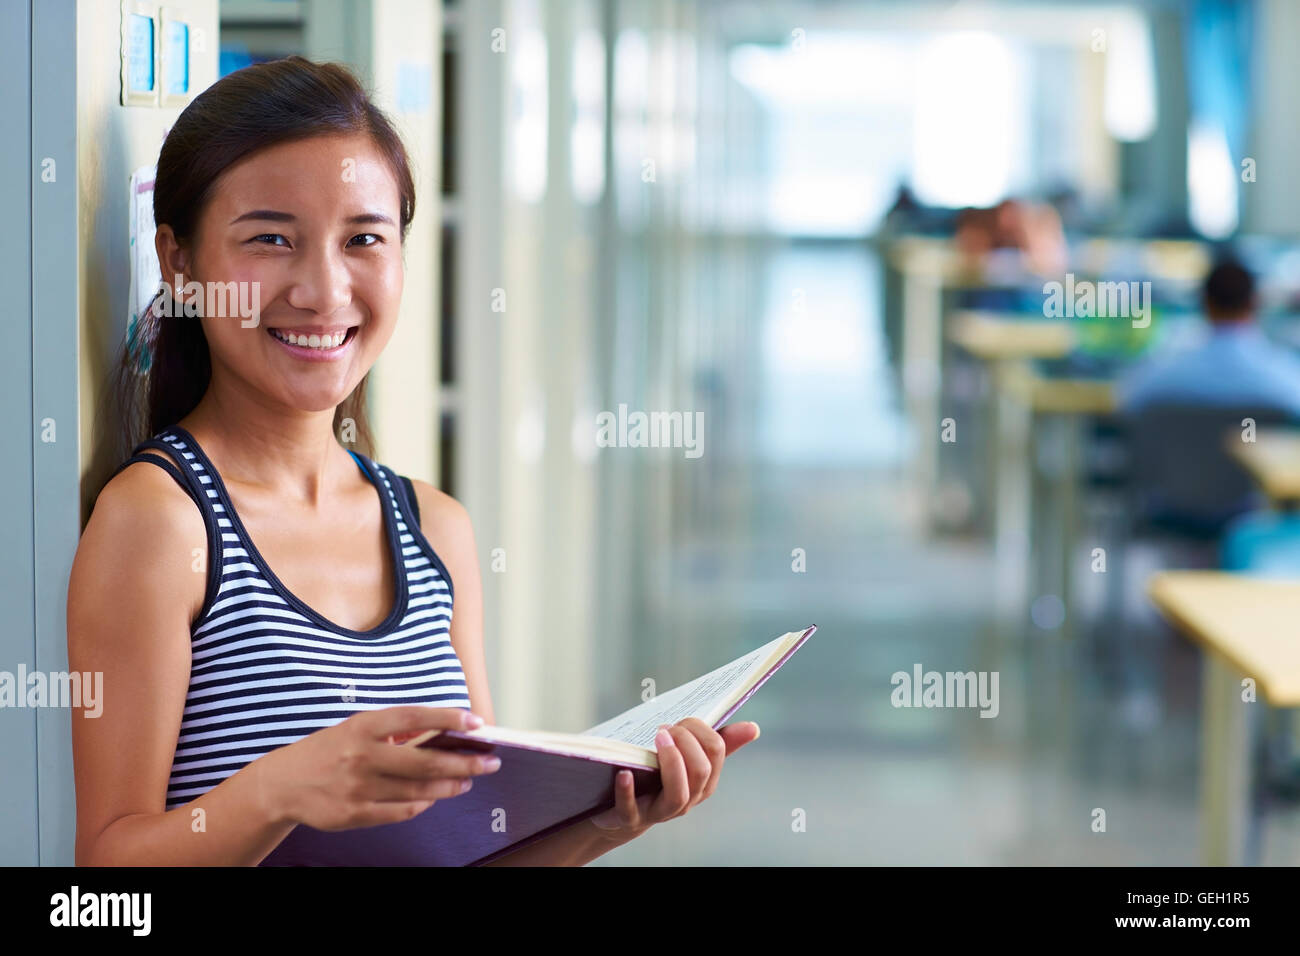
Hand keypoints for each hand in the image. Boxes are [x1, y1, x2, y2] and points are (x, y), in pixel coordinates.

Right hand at [254, 706, 500, 830]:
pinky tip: (435, 798)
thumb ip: (396, 730)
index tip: (477, 721)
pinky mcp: (355, 814)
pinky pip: (401, 812)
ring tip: (468, 779)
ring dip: (450, 786)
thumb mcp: (357, 728)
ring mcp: (358, 788)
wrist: (284, 783)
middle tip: (490, 761)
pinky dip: (422, 805)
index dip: (448, 718)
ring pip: (418, 791)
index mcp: (363, 727)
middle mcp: (362, 756)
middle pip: (425, 762)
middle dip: (464, 762)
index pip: (414, 717)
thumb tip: (441, 731)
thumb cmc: (330, 750)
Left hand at [588, 718, 760, 838]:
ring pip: (677, 794)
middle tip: (665, 728)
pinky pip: (631, 808)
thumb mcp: (687, 759)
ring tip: (657, 738)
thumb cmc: (659, 778)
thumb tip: (753, 728)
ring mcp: (659, 811)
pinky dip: (627, 791)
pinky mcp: (630, 817)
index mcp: (704, 782)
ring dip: (669, 762)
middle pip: (700, 771)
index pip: (715, 751)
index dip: (699, 729)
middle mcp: (687, 800)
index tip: (681, 721)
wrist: (621, 810)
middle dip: (685, 741)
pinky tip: (624, 773)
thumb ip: (718, 743)